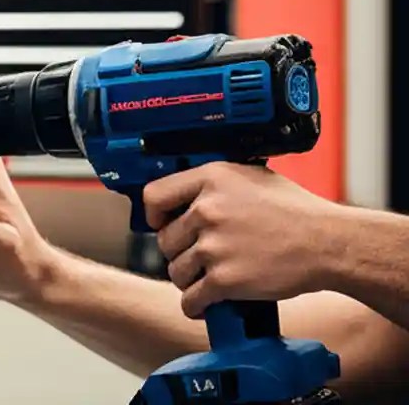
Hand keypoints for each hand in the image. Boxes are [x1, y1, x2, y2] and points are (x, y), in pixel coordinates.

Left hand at [144, 161, 343, 317]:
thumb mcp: (251, 177)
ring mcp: (214, 245)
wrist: (329, 243)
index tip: (161, 224)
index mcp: (211, 179)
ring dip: (189, 280)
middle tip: (200, 257)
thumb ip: (214, 184)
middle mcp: (207, 209)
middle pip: (165, 240)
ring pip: (176, 271)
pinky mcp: (224, 279)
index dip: (155, 215)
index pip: (154, 196)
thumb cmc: (296, 211)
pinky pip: (191, 299)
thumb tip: (185, 194)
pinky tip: (204, 304)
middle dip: (180, 252)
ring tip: (208, 279)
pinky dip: (195, 306)